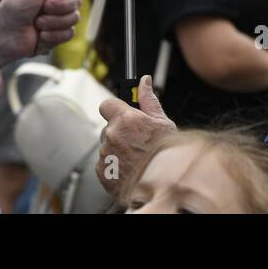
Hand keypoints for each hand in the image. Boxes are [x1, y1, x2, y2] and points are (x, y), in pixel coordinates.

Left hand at [0, 0, 83, 61]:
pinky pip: (69, 33)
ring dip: (53, 22)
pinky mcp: (59, 34)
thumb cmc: (16, 5)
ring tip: (37, 22)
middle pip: (77, 1)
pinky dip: (53, 35)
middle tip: (43, 7)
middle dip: (59, 7)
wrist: (6, 34)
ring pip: (74, 18)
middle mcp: (59, 0)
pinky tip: (41, 34)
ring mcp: (60, 18)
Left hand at [95, 75, 176, 197]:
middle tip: (136, 141)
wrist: (163, 186)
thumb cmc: (165, 155)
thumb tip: (144, 81)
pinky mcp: (102, 171)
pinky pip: (104, 162)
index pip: (107, 104)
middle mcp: (112, 135)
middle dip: (120, 132)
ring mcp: (105, 154)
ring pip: (107, 145)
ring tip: (136, 158)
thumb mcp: (163, 123)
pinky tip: (130, 168)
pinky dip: (114, 165)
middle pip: (109, 127)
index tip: (121, 113)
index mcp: (126, 119)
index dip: (114, 108)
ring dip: (117, 149)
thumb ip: (149, 100)